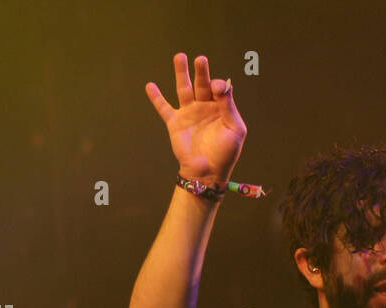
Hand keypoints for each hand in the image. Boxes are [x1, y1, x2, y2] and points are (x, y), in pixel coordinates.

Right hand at [145, 53, 246, 183]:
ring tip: (180, 56)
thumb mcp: (234, 130)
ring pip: (184, 89)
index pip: (219, 90)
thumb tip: (223, 85)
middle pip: (202, 84)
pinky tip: (150, 86)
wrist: (207, 172)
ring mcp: (189, 114)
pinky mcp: (175, 123)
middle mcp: (204, 107)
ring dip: (181, 73)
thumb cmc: (225, 153)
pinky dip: (157, 97)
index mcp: (221, 109)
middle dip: (202, 71)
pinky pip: (164, 108)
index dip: (218, 86)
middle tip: (201, 59)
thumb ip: (229, 108)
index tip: (217, 89)